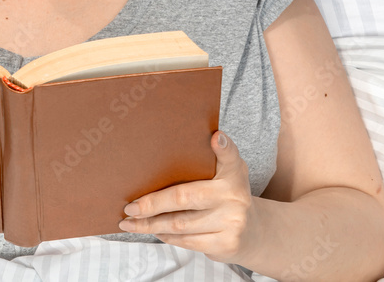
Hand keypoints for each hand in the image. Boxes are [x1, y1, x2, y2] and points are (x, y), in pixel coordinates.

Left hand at [117, 131, 258, 262]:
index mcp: (234, 173)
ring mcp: (233, 222)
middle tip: (130, 207)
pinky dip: (166, 236)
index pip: (230, 156)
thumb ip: (208, 160)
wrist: (253, 233)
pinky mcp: (226, 244)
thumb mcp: (226, 174)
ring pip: (181, 224)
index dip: (223, 147)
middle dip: (152, 204)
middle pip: (184, 197)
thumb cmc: (226, 197)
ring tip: (130, 222)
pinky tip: (154, 231)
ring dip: (151, 224)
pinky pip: (187, 241)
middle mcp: (236, 196)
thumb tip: (172, 149)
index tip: (215, 137)